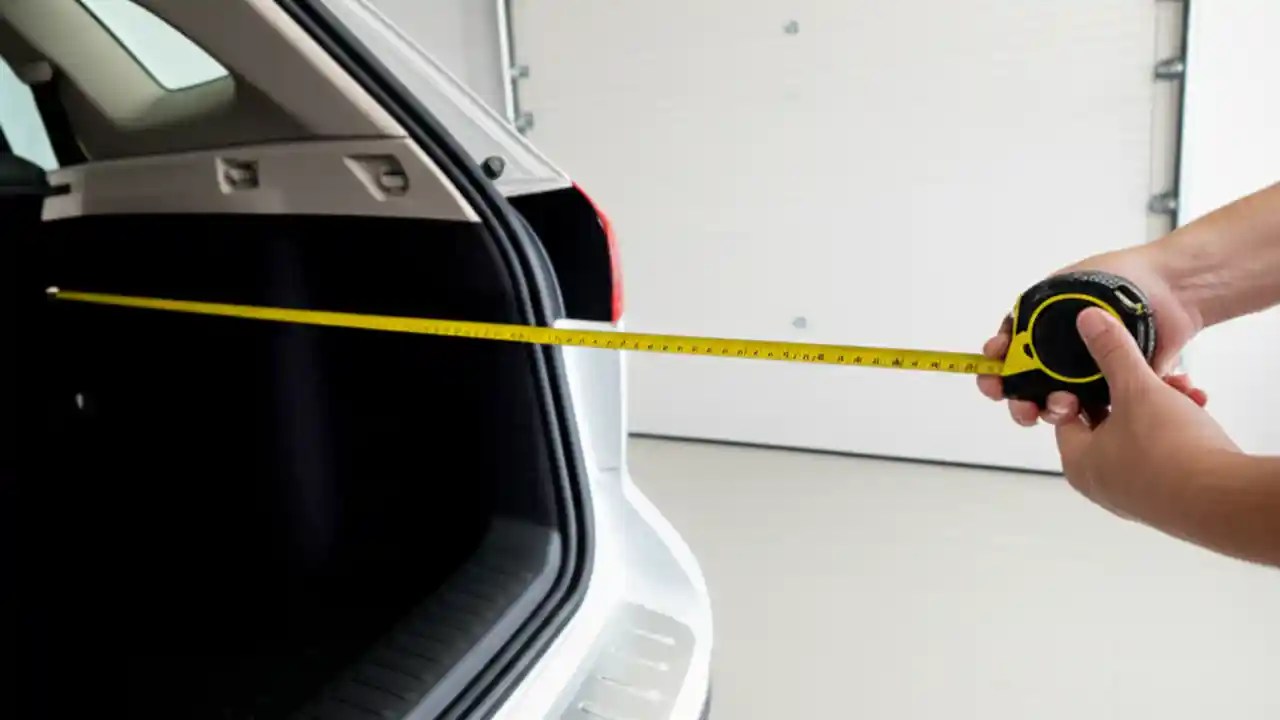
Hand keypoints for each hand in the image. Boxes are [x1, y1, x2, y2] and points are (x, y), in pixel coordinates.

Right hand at [977, 247, 1205, 424]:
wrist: (1176, 288)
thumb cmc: (1124, 277)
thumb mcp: (1068, 285)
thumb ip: (1041, 312)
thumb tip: (1014, 334)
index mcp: (1043, 331)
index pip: (1010, 356)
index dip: (997, 370)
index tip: (994, 376)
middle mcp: (1062, 356)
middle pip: (1029, 387)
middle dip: (1020, 401)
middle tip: (1023, 406)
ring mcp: (1090, 376)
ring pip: (1060, 403)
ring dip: (1053, 410)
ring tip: (1063, 406)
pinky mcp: (1119, 391)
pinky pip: (1103, 409)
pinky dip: (1098, 415)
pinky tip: (1095, 410)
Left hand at [1055, 308, 1237, 521]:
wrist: (1223, 499)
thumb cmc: (1169, 450)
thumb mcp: (1136, 388)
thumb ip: (1112, 352)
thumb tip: (1088, 321)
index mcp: (1077, 460)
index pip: (1066, 411)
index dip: (1084, 382)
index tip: (1105, 364)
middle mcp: (1099, 481)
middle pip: (1108, 420)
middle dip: (1136, 390)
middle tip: (1156, 374)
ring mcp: (1133, 492)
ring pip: (1141, 433)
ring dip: (1164, 404)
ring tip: (1186, 389)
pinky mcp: (1165, 496)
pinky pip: (1164, 451)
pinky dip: (1178, 427)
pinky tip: (1198, 408)